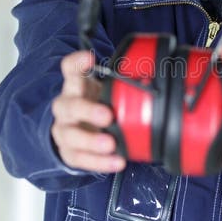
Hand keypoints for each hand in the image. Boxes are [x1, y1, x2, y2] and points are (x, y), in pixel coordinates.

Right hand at [51, 50, 125, 172]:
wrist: (80, 131)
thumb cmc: (98, 106)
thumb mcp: (106, 92)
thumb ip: (123, 87)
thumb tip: (158, 80)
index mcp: (76, 87)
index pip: (70, 69)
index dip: (77, 63)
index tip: (89, 58)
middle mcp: (66, 106)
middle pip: (69, 106)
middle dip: (88, 111)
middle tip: (107, 116)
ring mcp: (64, 130)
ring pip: (70, 135)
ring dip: (91, 140)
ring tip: (110, 144)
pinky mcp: (67, 151)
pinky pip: (80, 158)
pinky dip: (99, 162)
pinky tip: (116, 161)